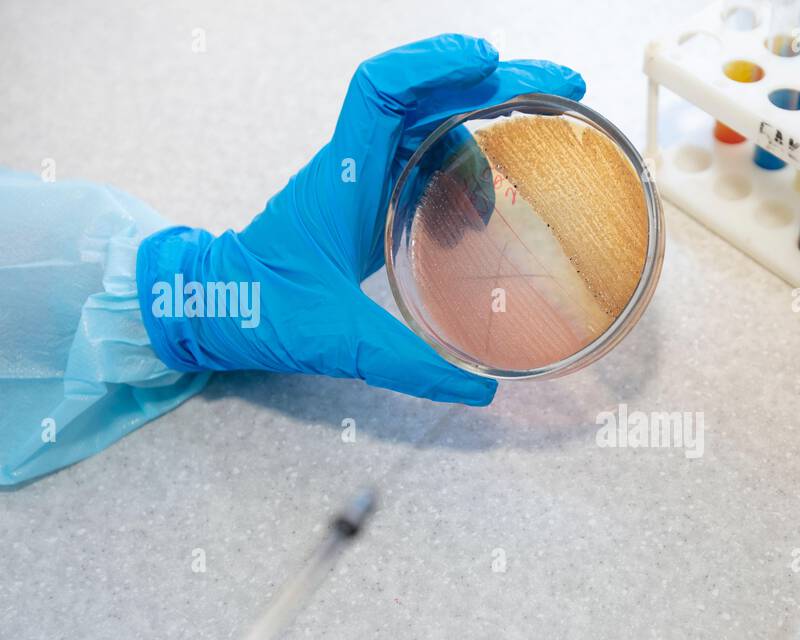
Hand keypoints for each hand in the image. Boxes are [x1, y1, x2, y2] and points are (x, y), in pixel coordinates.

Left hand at [137, 35, 584, 404]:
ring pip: (428, 121)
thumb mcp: (341, 342)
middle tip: (560, 89)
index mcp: (341, 179)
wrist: (212, 305)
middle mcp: (353, 162)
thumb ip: (411, 368)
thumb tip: (481, 391)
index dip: (435, 64)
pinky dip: (461, 167)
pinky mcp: (366, 191)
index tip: (492, 62)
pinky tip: (479, 212)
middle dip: (492, 81)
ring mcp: (360, 173)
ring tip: (521, 167)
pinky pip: (422, 152)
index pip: (381, 91)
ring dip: (480, 131)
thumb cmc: (262, 312)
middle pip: (424, 93)